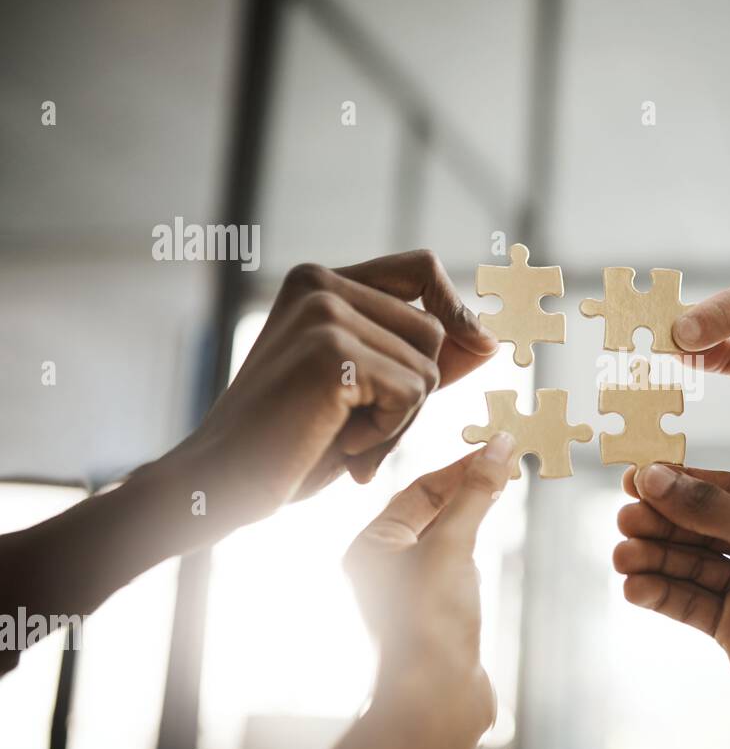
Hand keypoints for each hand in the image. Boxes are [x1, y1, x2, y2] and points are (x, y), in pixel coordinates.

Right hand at [169, 250, 496, 528]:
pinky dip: (386, 432)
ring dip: (400, 418)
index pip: (420, 267)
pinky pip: (411, 393)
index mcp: (320, 282)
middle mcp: (320, 284)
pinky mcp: (331, 354)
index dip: (456, 305)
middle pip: (433, 331)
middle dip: (416, 392)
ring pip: (428, 367)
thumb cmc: (292, 441)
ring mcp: (324, 315)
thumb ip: (417, 356)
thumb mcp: (365, 390)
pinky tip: (338, 443)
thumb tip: (488, 339)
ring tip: (345, 436)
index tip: (482, 345)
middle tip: (362, 428)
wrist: (221, 481)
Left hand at [293, 437, 511, 748]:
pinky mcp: (436, 618)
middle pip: (429, 512)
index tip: (497, 447)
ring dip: (473, 516)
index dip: (460, 467)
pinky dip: (476, 548)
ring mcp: (410, 595)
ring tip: (505, 491)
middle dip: (468, 488)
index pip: (418, 490)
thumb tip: (499, 444)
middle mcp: (382, 569)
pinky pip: (456, 569)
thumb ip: (476, 492)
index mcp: (369, 547)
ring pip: (445, 540)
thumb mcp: (453, 545)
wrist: (435, 702)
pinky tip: (494, 542)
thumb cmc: (430, 622)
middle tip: (508, 463)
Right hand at [614, 463, 729, 748]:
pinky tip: (634, 588)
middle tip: (623, 519)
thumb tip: (656, 477)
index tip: (636, 477)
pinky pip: (691, 604)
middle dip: (663, 523)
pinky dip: (662, 594)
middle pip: (706, 528)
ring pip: (693, 567)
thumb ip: (713, 507)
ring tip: (620, 557)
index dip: (683, 484)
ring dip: (655, 559)